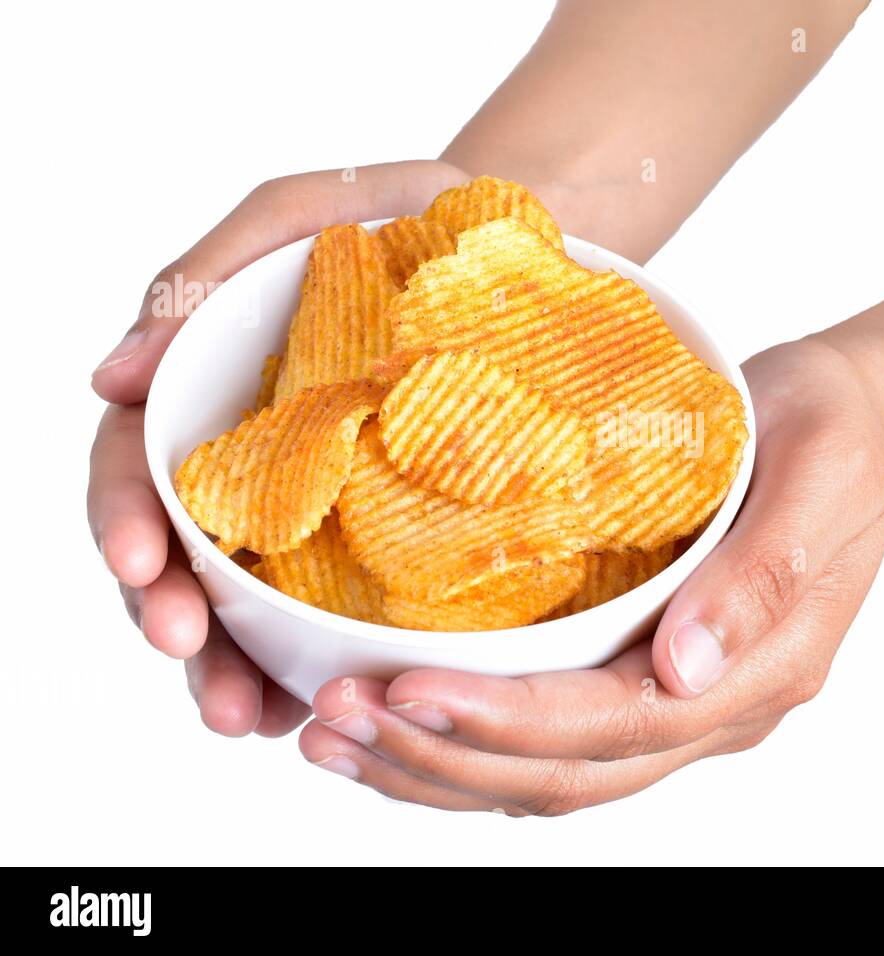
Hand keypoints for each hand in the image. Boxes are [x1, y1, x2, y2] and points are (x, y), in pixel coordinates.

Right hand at [87, 161, 468, 735]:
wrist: (532, 248)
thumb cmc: (413, 220)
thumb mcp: (311, 210)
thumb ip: (207, 272)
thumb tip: (106, 374)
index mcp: (214, 390)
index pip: (139, 462)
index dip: (127, 518)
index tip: (144, 567)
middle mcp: (254, 460)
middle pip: (183, 555)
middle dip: (180, 624)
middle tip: (208, 678)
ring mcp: (315, 506)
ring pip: (249, 602)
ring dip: (237, 667)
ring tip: (253, 718)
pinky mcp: (383, 535)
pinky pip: (335, 608)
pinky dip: (313, 659)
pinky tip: (319, 700)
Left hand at [298, 337, 883, 813]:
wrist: (844, 419)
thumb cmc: (829, 432)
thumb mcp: (820, 475)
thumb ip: (761, 578)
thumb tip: (682, 671)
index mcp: (759, 670)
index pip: (618, 726)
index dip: (507, 721)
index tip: (404, 690)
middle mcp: (712, 707)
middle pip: (565, 773)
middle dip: (440, 756)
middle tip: (331, 722)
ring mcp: (678, 703)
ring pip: (545, 777)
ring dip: (434, 766)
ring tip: (330, 736)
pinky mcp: (641, 677)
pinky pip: (547, 740)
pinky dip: (462, 742)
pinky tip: (393, 720)